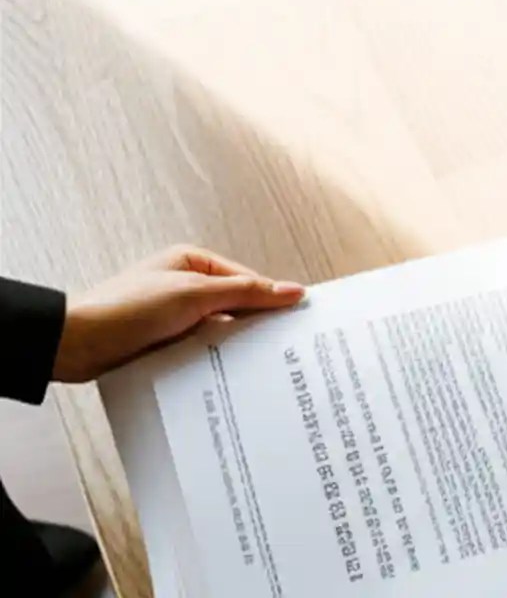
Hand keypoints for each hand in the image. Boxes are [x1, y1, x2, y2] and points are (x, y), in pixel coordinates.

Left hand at [54, 245, 304, 381]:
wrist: (75, 344)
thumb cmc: (127, 309)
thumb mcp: (194, 294)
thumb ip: (245, 292)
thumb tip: (293, 290)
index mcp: (193, 263)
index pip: (248, 281)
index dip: (272, 300)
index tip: (299, 322)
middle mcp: (186, 286)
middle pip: (236, 307)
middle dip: (255, 326)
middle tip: (286, 349)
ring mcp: (176, 316)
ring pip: (221, 331)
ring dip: (234, 347)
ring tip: (262, 366)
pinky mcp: (167, 342)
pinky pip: (203, 350)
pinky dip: (215, 360)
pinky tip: (230, 375)